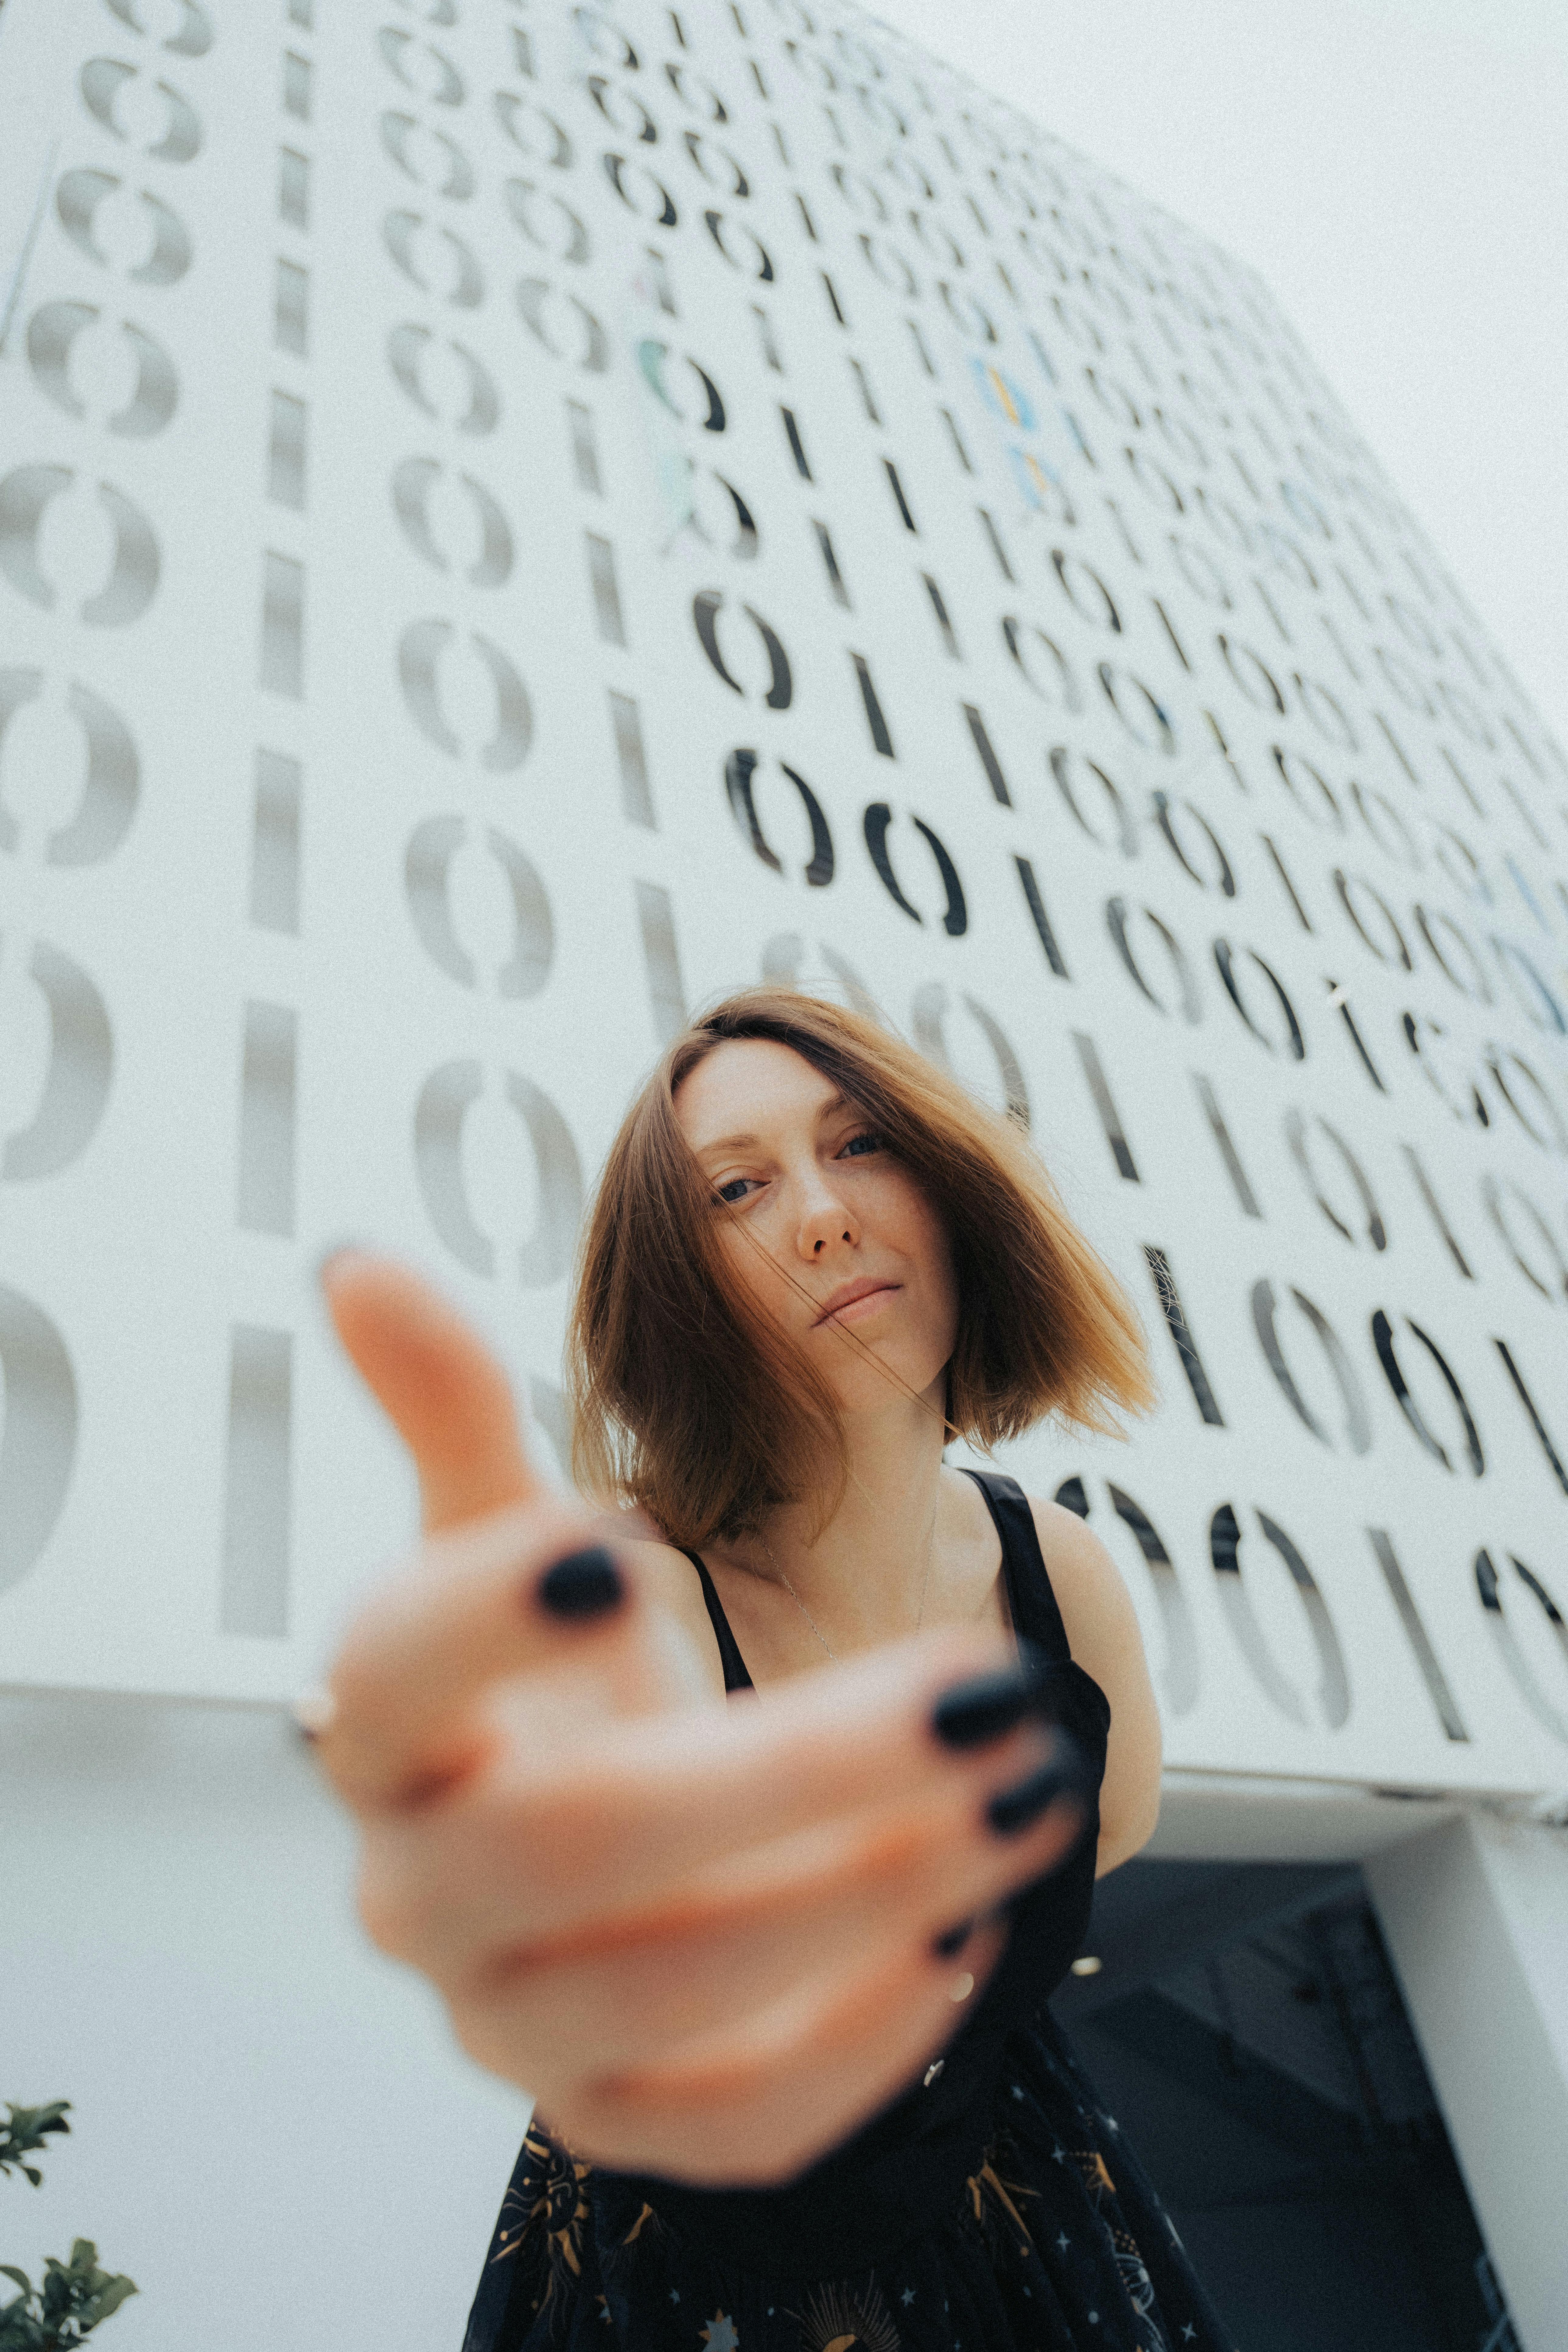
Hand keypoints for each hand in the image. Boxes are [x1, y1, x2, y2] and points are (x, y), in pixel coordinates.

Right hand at [310, 1253, 1086, 2187]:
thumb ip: (452, 1409)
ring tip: (1030, 1785)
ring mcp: (519, 2021)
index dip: (480, 1614)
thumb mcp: (513, 1536)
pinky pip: (732, 2121)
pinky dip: (859, 2045)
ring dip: (874, 1888)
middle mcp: (425, 1892)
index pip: (389, 1676)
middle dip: (792, 1768)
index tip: (611, 1533)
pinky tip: (969, 1937)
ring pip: (674, 1984)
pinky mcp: (622, 2115)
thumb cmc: (566, 1677)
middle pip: (570, 1841)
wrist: (612, 1840)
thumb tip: (359, 1264)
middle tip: (983, 1689)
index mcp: (391, 1733)